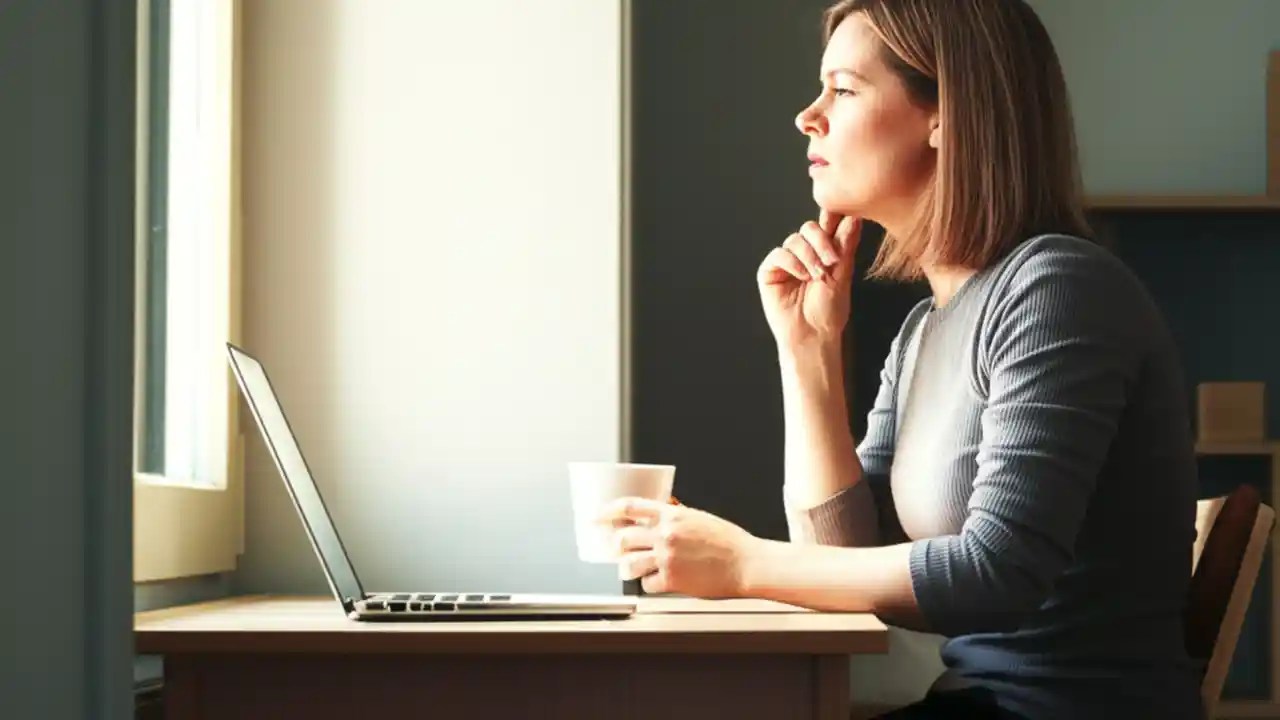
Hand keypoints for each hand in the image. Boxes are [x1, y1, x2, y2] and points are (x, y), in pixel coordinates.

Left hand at [598, 497, 759, 597]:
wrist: (747, 563)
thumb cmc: (729, 542)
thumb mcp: (700, 518)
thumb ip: (677, 515)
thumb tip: (662, 511)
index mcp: (673, 515)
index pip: (630, 507)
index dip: (608, 511)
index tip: (597, 516)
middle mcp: (666, 534)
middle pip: (622, 538)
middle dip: (617, 546)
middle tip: (618, 551)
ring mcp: (667, 558)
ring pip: (628, 564)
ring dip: (628, 568)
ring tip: (635, 569)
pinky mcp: (672, 580)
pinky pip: (647, 584)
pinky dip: (650, 584)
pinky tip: (659, 581)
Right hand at [757, 211, 861, 349]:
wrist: (814, 335)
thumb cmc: (829, 311)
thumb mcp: (843, 274)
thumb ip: (845, 244)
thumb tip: (854, 217)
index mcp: (824, 251)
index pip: (827, 225)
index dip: (833, 218)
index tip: (842, 215)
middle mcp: (804, 253)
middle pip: (809, 228)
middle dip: (822, 242)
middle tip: (832, 261)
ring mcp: (787, 261)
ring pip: (794, 239)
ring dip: (809, 256)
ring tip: (817, 276)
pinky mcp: (770, 271)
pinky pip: (779, 254)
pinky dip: (792, 263)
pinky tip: (802, 277)